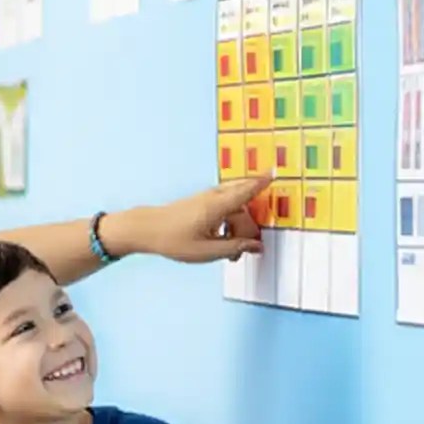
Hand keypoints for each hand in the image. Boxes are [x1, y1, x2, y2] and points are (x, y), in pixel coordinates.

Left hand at [109, 177, 267, 262]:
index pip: (247, 190)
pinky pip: (225, 209)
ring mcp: (207, 198)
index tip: (276, 172)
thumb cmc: (173, 239)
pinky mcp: (202, 203)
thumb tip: (255, 246)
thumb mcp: (207, 251)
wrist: (147, 230)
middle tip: (247, 248)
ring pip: (235, 208)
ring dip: (238, 228)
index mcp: (218, 206)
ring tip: (230, 252)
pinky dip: (229, 224)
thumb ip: (235, 247)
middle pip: (244, 205)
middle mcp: (214, 197)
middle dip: (249, 226)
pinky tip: (223, 242)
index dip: (263, 182)